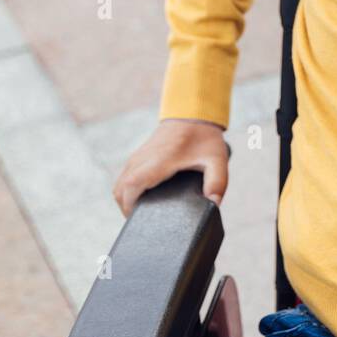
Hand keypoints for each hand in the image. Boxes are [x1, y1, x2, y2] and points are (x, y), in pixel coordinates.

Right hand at [112, 118, 227, 217]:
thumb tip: (213, 204)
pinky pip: (124, 178)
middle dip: (127, 209)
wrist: (192, 114)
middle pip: (119, 189)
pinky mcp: (138, 157)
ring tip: (143, 214)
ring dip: (125, 200)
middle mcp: (143, 159)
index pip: (131, 185)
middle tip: (145, 222)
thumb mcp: (217, 160)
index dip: (130, 206)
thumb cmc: (203, 137)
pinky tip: (142, 200)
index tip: (140, 219)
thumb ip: (217, 182)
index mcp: (159, 160)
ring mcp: (138, 157)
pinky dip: (127, 191)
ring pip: (119, 184)